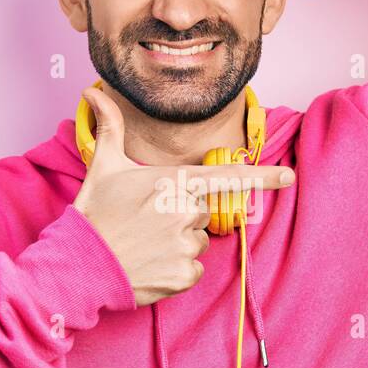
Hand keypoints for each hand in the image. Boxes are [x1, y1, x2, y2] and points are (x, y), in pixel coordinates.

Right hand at [72, 87, 295, 306]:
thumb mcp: (103, 167)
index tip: (289, 178)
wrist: (78, 264)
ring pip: (197, 241)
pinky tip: (151, 266)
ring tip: (145, 245)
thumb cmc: (94, 213)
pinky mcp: (183, 275)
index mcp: (173, 183)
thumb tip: (92, 91)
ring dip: (178, 244)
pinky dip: (176, 271)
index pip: (226, 177)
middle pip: (202, 212)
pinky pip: (194, 270)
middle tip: (146, 222)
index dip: (262, 177)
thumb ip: (109, 127)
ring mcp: (185, 245)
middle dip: (181, 217)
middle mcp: (185, 212)